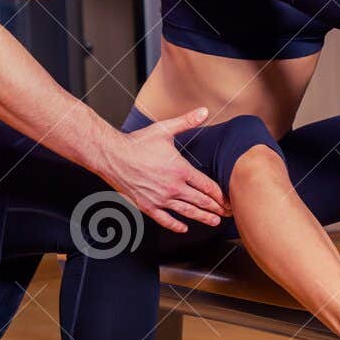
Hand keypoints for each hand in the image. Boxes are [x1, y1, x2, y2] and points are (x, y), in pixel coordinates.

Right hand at [101, 107, 226, 232]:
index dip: (219, 194)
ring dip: (202, 218)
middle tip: (226, 213)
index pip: (206, 186)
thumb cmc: (137, 143)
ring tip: (213, 222)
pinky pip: (165, 219)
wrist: (113, 156)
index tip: (226, 199)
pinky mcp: (147, 206)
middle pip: (200, 201)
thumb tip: (204, 111)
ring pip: (186, 212)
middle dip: (215, 208)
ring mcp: (160, 198)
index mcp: (180, 170)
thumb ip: (187, 122)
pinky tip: (183, 228)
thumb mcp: (165, 130)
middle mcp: (173, 187)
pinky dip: (175, 225)